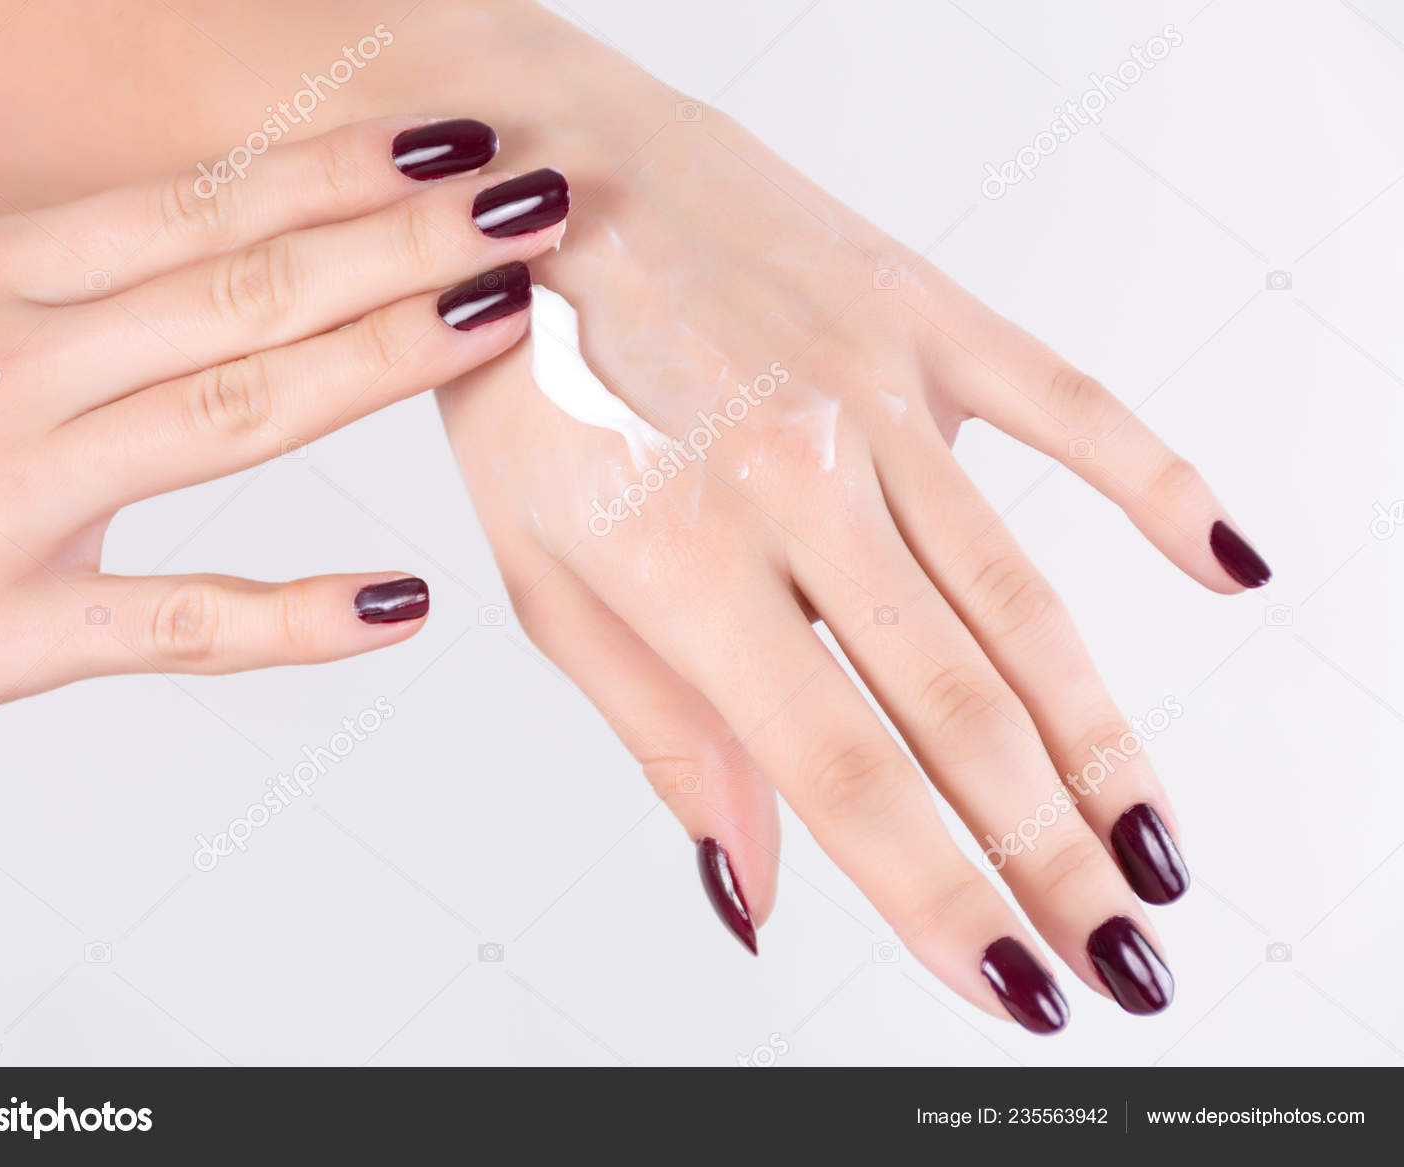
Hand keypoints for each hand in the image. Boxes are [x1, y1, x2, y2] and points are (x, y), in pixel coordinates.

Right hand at [0, 117, 566, 750]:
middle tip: (525, 201)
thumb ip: (46, 286)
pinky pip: (169, 624)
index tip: (445, 139)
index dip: (334, 171)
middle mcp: (5, 374)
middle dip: (398, 240)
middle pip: (240, 290)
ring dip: (378, 361)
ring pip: (228, 414)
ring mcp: (7, 503)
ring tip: (497, 319)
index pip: (193, 209)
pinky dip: (290, 617)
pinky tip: (398, 605)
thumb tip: (190, 246)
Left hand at [439, 104, 1268, 1032]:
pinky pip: (1068, 409)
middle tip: (1125, 962)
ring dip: (1101, 740)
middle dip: (1048, 857)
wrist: (535, 177)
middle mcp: (797, 481)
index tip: (1013, 987)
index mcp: (685, 560)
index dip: (935, 895)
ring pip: (1020, 596)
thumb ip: (661, 733)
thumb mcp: (548, 572)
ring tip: (1155, 853)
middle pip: (954, 707)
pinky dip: (1153, 486)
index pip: (838, 768)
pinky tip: (1222, 569)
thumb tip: (750, 891)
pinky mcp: (921, 316)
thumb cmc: (526, 384)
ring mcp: (874, 392)